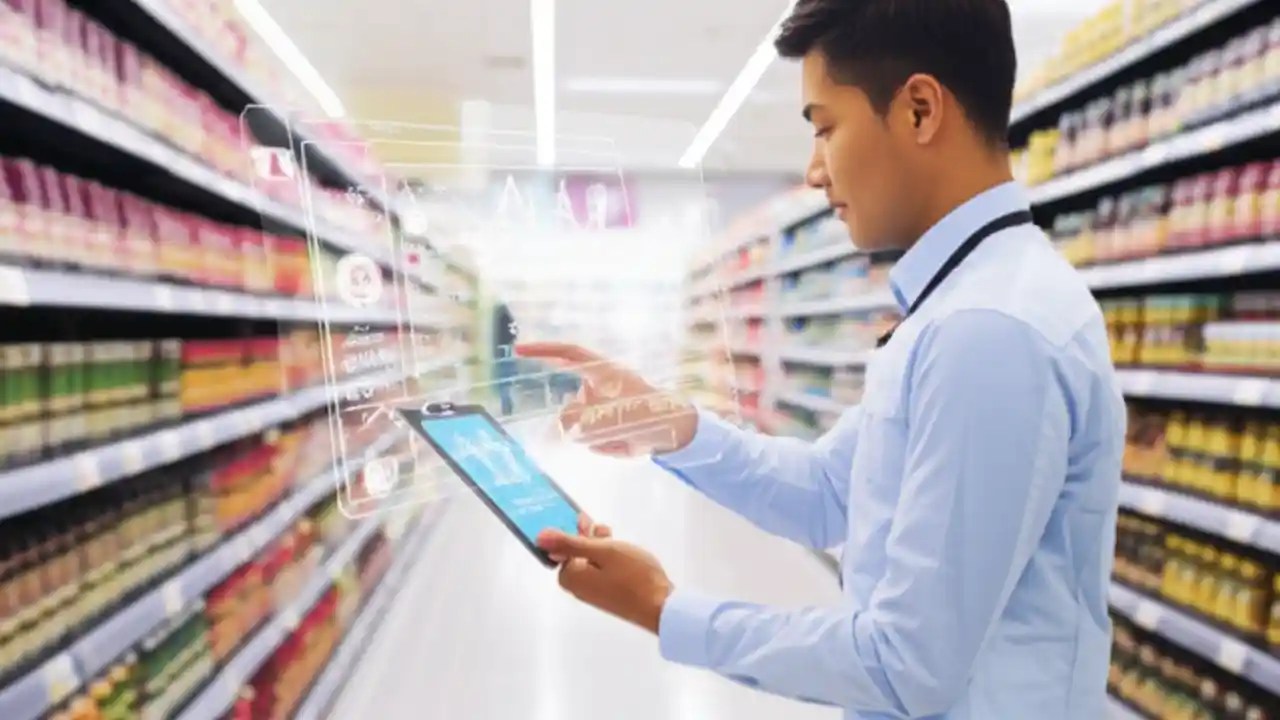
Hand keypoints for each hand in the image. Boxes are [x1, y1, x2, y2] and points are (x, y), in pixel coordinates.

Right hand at [516, 342, 697, 455]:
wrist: (676, 434)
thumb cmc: (652, 414)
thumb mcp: (618, 414)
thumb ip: (586, 418)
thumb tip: (564, 425)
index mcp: (604, 372)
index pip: (568, 355)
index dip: (542, 351)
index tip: (519, 350)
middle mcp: (597, 388)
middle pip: (570, 406)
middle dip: (581, 424)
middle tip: (604, 432)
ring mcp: (597, 408)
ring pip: (577, 427)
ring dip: (596, 437)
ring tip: (623, 436)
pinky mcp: (599, 426)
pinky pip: (587, 440)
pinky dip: (602, 445)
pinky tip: (622, 443)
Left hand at [537, 520, 673, 634]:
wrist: (662, 607)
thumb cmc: (633, 575)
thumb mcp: (602, 551)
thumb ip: (570, 543)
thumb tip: (539, 537)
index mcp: (572, 578)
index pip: (561, 549)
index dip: (570, 531)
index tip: (583, 518)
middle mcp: (579, 588)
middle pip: (574, 556)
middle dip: (584, 537)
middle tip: (598, 525)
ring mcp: (596, 594)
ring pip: (590, 563)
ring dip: (597, 546)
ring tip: (611, 533)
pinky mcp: (610, 597)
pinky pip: (601, 572)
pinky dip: (607, 558)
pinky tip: (620, 551)